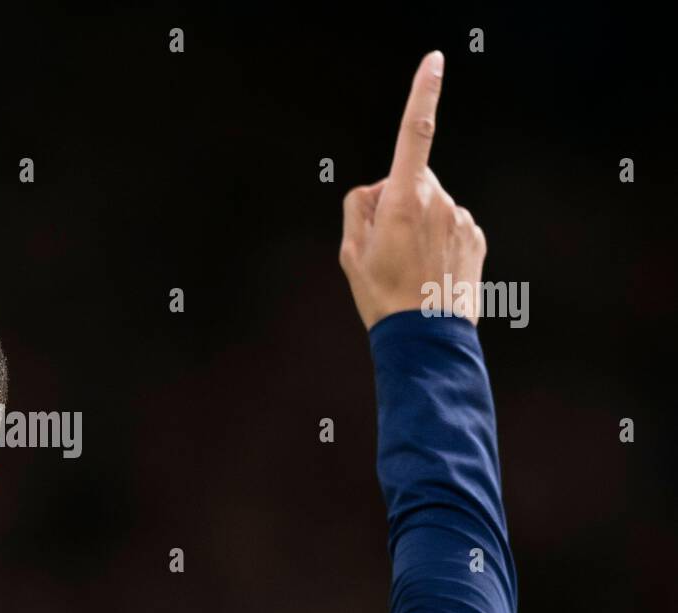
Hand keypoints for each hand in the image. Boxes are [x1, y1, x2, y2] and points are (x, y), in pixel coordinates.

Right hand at [339, 51, 486, 329]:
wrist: (426, 338)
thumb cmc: (382, 294)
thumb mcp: (350, 252)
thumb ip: (358, 207)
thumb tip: (375, 190)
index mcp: (404, 199)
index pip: (415, 135)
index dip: (423, 94)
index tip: (435, 62)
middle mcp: (439, 200)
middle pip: (410, 180)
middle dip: (396, 199)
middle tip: (386, 247)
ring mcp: (461, 218)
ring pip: (430, 203)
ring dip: (417, 222)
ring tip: (409, 265)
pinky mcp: (476, 236)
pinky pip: (449, 223)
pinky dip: (437, 238)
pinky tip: (429, 269)